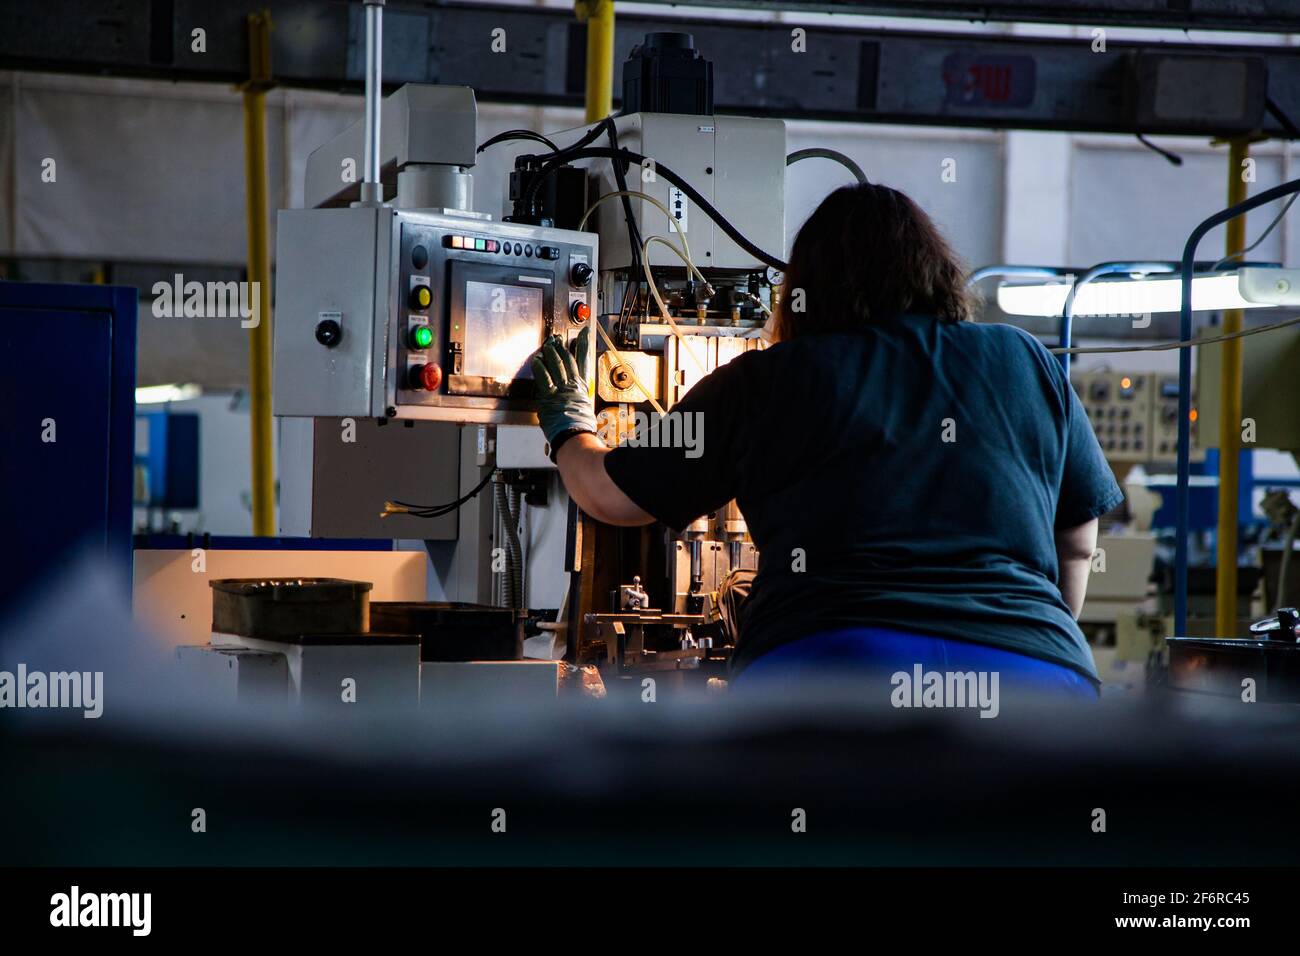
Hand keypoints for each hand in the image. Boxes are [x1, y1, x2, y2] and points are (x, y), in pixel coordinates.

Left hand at [531, 325, 595, 457]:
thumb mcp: (586, 409)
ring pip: (556, 364)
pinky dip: (540, 367)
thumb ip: (578, 398)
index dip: (584, 344)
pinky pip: (543, 377)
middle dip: (561, 346)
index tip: (585, 332)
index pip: (584, 360)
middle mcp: (573, 385)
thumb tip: (575, 398)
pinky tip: (536, 361)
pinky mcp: (549, 396)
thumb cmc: (580, 428)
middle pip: (567, 359)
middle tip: (556, 338)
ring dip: (550, 353)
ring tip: (546, 345)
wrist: (575, 436)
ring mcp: (561, 389)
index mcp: (582, 387)